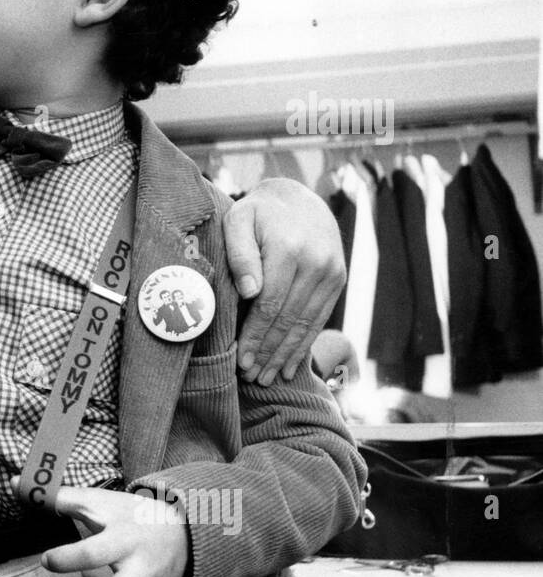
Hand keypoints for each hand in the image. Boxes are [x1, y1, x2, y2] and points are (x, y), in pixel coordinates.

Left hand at [223, 178, 344, 384]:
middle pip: (289, 319)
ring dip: (287, 355)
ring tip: (268, 378)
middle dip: (269, 353)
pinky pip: (320, 318)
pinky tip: (291, 365)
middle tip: (251, 378)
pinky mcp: (339, 280)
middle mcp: (317, 263)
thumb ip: (240, 254)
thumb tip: (249, 292)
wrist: (298, 199)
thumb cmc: (258, 214)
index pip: (269, 305)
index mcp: (289, 249)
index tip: (240, 360)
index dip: (255, 337)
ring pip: (307, 324)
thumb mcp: (238, 221)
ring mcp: (332, 273)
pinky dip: (305, 344)